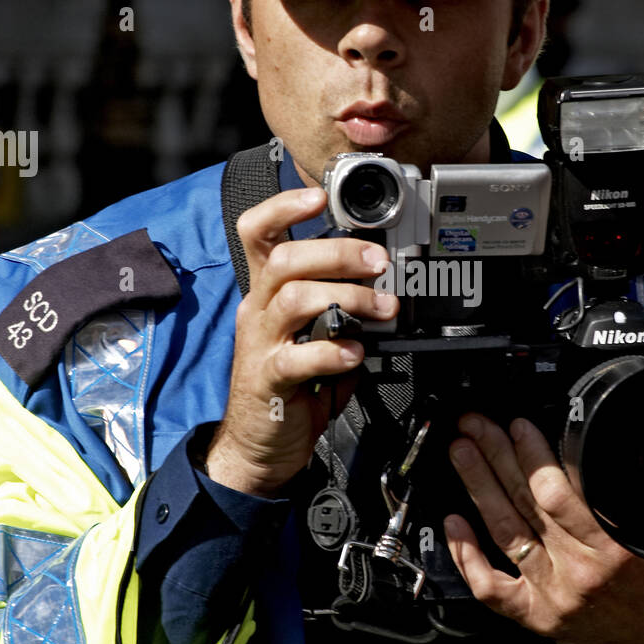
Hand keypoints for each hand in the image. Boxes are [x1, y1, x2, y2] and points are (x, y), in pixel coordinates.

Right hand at [205, 185, 397, 495]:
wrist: (259, 446)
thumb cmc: (290, 387)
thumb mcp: (314, 337)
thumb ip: (340, 310)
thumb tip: (385, 288)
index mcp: (267, 292)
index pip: (258, 233)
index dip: (283, 207)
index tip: (318, 196)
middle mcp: (258, 310)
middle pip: (285, 259)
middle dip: (337, 252)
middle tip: (378, 262)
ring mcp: (260, 344)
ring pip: (294, 298)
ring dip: (347, 297)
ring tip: (383, 309)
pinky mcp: (268, 381)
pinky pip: (297, 358)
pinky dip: (332, 351)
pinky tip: (356, 353)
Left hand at [443, 413, 643, 643]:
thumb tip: (637, 448)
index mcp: (614, 550)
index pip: (558, 495)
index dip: (533, 456)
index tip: (519, 426)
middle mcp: (577, 572)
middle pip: (524, 505)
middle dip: (496, 457)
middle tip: (476, 426)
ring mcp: (551, 595)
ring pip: (504, 533)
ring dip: (478, 487)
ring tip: (461, 453)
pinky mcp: (536, 615)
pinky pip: (490, 587)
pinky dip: (466, 555)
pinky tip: (453, 523)